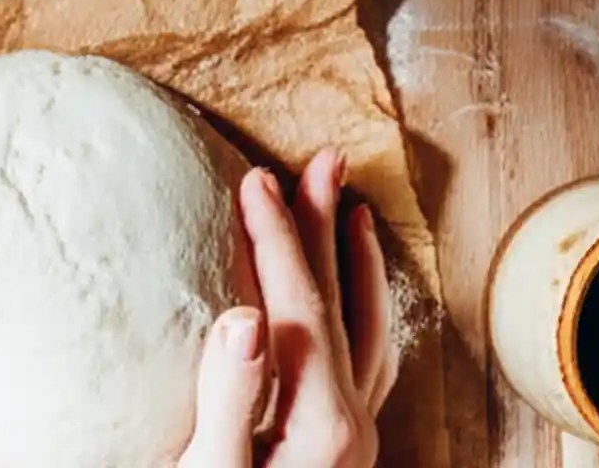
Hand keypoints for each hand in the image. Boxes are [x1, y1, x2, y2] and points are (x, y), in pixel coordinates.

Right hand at [180, 148, 395, 466]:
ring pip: (368, 330)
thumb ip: (229, 401)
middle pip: (341, 303)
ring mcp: (355, 439)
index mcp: (321, 422)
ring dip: (359, 265)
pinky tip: (355, 304)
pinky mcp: (342, 451)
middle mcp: (352, 424)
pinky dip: (365, 315)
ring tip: (357, 215)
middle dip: (326, 225)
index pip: (300, 306)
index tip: (258, 180)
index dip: (278, 237)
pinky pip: (369, 363)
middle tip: (328, 160)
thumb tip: (243, 319)